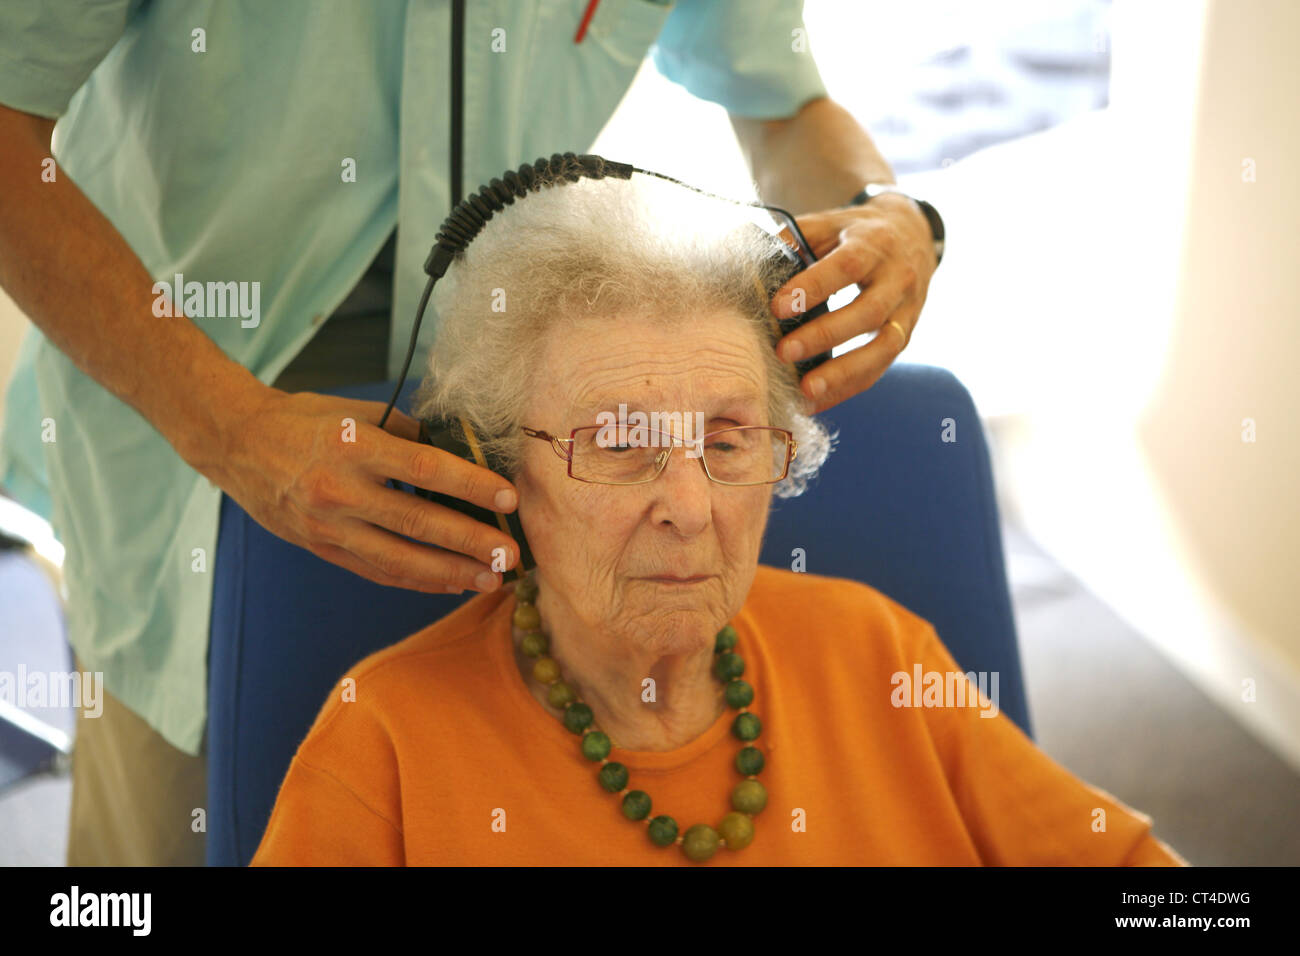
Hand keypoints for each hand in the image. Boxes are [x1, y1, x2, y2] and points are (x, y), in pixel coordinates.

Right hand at [211, 389, 519, 593]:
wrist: (236, 443)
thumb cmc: (305, 420)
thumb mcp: (356, 413)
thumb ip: (408, 433)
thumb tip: (462, 454)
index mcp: (354, 447)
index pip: (424, 468)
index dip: (470, 485)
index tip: (508, 498)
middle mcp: (341, 491)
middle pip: (418, 522)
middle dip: (471, 543)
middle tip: (511, 556)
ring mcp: (328, 526)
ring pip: (399, 559)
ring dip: (450, 574)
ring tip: (490, 580)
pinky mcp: (321, 548)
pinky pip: (377, 571)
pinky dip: (418, 581)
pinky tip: (451, 583)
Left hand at [770, 192, 936, 412]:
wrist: (912, 233)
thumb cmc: (855, 232)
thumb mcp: (829, 225)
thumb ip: (796, 239)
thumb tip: (752, 260)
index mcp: (875, 244)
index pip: (847, 266)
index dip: (814, 287)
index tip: (777, 308)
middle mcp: (898, 279)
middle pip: (868, 312)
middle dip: (825, 335)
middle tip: (784, 352)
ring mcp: (907, 311)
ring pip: (883, 347)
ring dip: (843, 373)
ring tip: (805, 390)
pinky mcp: (905, 336)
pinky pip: (880, 369)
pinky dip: (847, 388)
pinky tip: (816, 401)